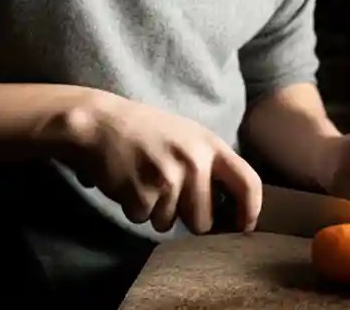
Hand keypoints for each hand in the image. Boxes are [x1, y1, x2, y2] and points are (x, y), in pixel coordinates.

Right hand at [48, 91, 262, 234]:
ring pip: (169, 224)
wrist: (99, 122)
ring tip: (143, 180)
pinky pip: (143, 220)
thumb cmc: (145, 131)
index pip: (248, 183)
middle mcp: (194, 162)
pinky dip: (133, 208)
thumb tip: (227, 208)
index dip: (250, 211)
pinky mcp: (142, 193)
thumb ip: (209, 165)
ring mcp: (168, 178)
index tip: (244, 227)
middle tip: (167, 195)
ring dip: (155, 212)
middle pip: (203, 221)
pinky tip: (127, 183)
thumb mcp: (188, 136)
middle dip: (186, 218)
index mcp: (210, 145)